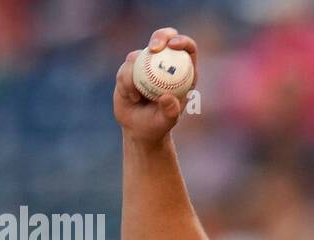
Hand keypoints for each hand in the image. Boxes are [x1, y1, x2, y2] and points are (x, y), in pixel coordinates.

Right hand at [113, 28, 197, 144]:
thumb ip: (170, 111)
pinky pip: (125, 68)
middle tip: (153, 49)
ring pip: (139, 55)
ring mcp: (146, 65)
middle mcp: (164, 64)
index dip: (182, 42)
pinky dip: (126, 82)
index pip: (188, 49)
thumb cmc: (159, 125)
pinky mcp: (128, 70)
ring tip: (137, 96)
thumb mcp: (167, 121)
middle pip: (164, 39)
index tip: (173, 45)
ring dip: (135, 74)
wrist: (139, 129)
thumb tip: (167, 98)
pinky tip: (131, 97)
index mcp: (183, 72)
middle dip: (160, 37)